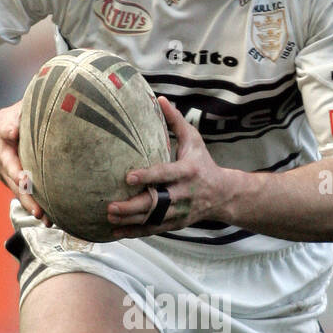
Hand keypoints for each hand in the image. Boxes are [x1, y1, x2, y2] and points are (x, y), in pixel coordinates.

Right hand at [0, 101, 51, 222]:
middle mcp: (3, 157)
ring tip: (45, 217)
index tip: (12, 129)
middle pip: (12, 169)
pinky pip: (25, 197)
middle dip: (23, 181)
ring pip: (19, 190)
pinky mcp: (13, 184)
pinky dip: (37, 208)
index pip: (6, 130)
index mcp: (3, 133)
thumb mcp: (14, 109)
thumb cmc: (5, 121)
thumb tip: (55, 82)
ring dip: (31, 203)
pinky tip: (52, 221)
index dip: (10, 128)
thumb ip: (32, 102)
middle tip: (31, 187)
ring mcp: (6, 173)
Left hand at [106, 98, 230, 237]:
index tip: (128, 177)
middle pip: (156, 203)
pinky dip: (136, 233)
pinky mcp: (176, 224)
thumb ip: (176, 121)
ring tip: (109, 217)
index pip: (165, 174)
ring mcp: (180, 212)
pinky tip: (117, 232)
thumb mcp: (194, 140)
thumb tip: (159, 99)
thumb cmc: (203, 163)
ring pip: (153, 220)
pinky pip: (154, 230)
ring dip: (130, 221)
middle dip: (133, 207)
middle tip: (110, 206)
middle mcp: (184, 194)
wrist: (223, 195)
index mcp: (187, 172)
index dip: (147, 177)